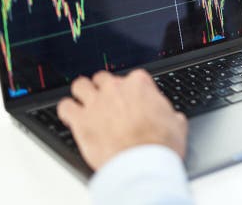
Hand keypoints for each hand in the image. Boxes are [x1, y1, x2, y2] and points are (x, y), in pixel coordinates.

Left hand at [57, 69, 187, 170]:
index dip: (133, 90)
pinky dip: (67, 111)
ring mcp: (96, 103)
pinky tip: (71, 116)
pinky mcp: (80, 120)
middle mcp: (115, 89)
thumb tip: (173, 118)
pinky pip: (65, 106)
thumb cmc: (160, 145)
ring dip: (82, 93)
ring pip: (80, 85)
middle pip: (103, 78)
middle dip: (104, 88)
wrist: (143, 163)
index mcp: (139, 85)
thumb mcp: (177, 124)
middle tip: (108, 102)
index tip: (135, 100)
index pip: (134, 77)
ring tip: (85, 103)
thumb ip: (170, 114)